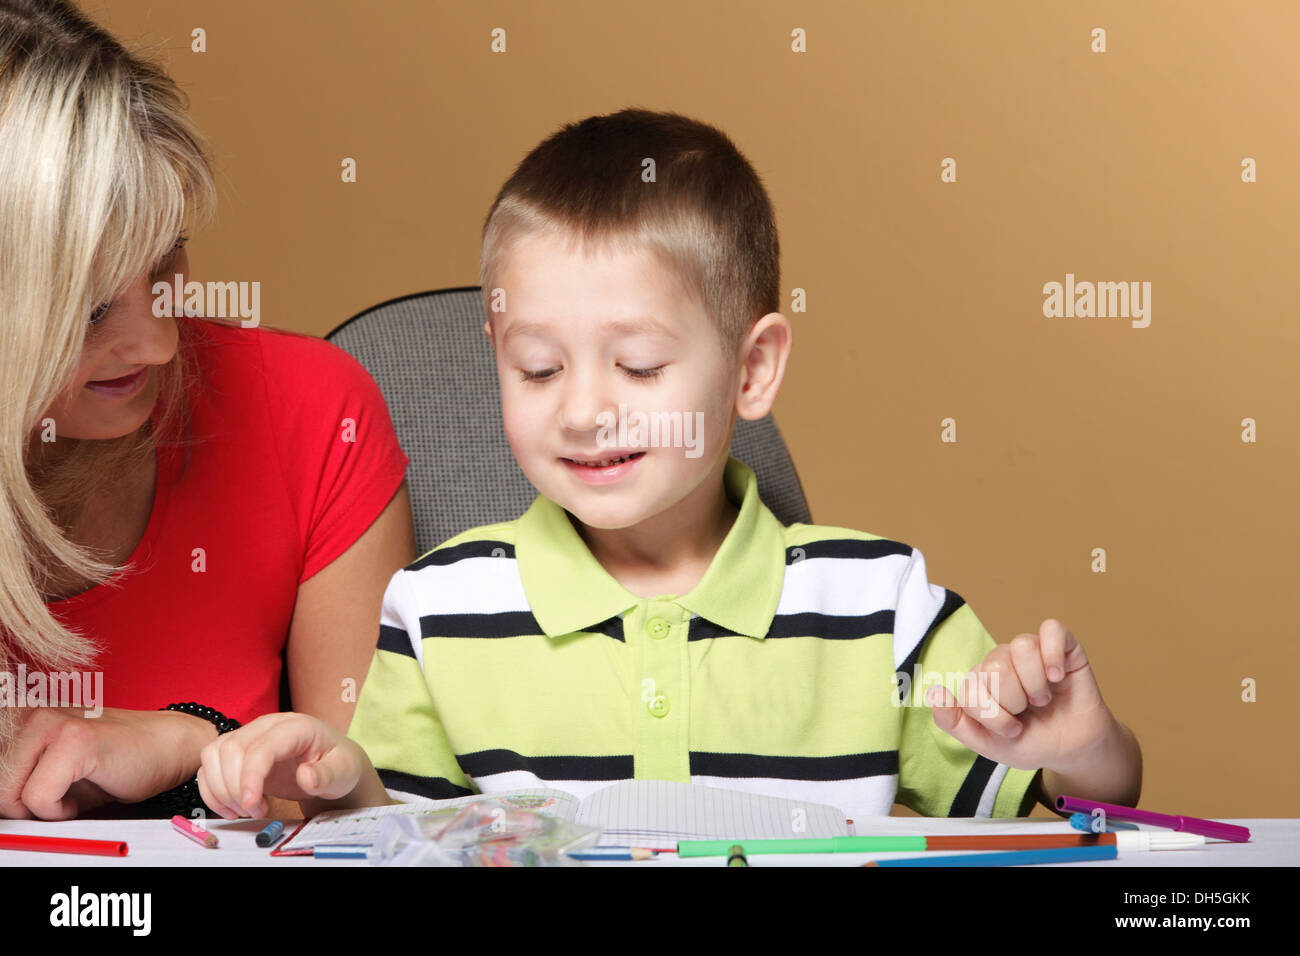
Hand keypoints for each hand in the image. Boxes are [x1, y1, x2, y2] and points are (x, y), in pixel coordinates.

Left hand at [0, 707, 216, 819]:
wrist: (168, 749)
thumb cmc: (114, 764)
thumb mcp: (54, 772)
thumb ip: (19, 780)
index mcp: (24, 719)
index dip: (10, 794)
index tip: (31, 800)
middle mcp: (33, 714)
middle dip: (19, 807)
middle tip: (55, 801)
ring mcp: (54, 722)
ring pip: (8, 791)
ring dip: (38, 809)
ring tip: (69, 796)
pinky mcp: (77, 738)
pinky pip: (39, 797)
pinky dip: (59, 811)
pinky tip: (80, 800)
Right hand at [196, 712, 366, 818]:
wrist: (331, 765)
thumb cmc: (338, 765)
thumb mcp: (344, 772)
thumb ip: (328, 775)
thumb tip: (306, 776)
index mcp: (296, 727)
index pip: (262, 746)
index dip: (250, 776)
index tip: (251, 804)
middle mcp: (268, 726)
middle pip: (231, 749)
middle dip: (235, 787)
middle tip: (255, 811)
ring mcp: (250, 736)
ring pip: (214, 754)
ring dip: (220, 789)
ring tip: (245, 810)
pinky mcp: (237, 752)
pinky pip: (209, 766)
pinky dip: (212, 791)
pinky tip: (231, 808)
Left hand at [926, 619, 1116, 773]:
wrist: (1072, 749)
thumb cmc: (1029, 741)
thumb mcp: (986, 743)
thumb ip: (954, 722)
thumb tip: (932, 693)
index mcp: (979, 679)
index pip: (971, 688)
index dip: (994, 716)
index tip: (1011, 730)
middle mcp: (1001, 660)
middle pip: (996, 667)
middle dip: (1014, 701)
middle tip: (1028, 712)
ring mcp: (1031, 651)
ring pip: (1021, 647)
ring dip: (1035, 684)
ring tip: (1042, 699)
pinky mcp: (1062, 646)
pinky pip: (1051, 630)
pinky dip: (1053, 655)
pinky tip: (1057, 677)